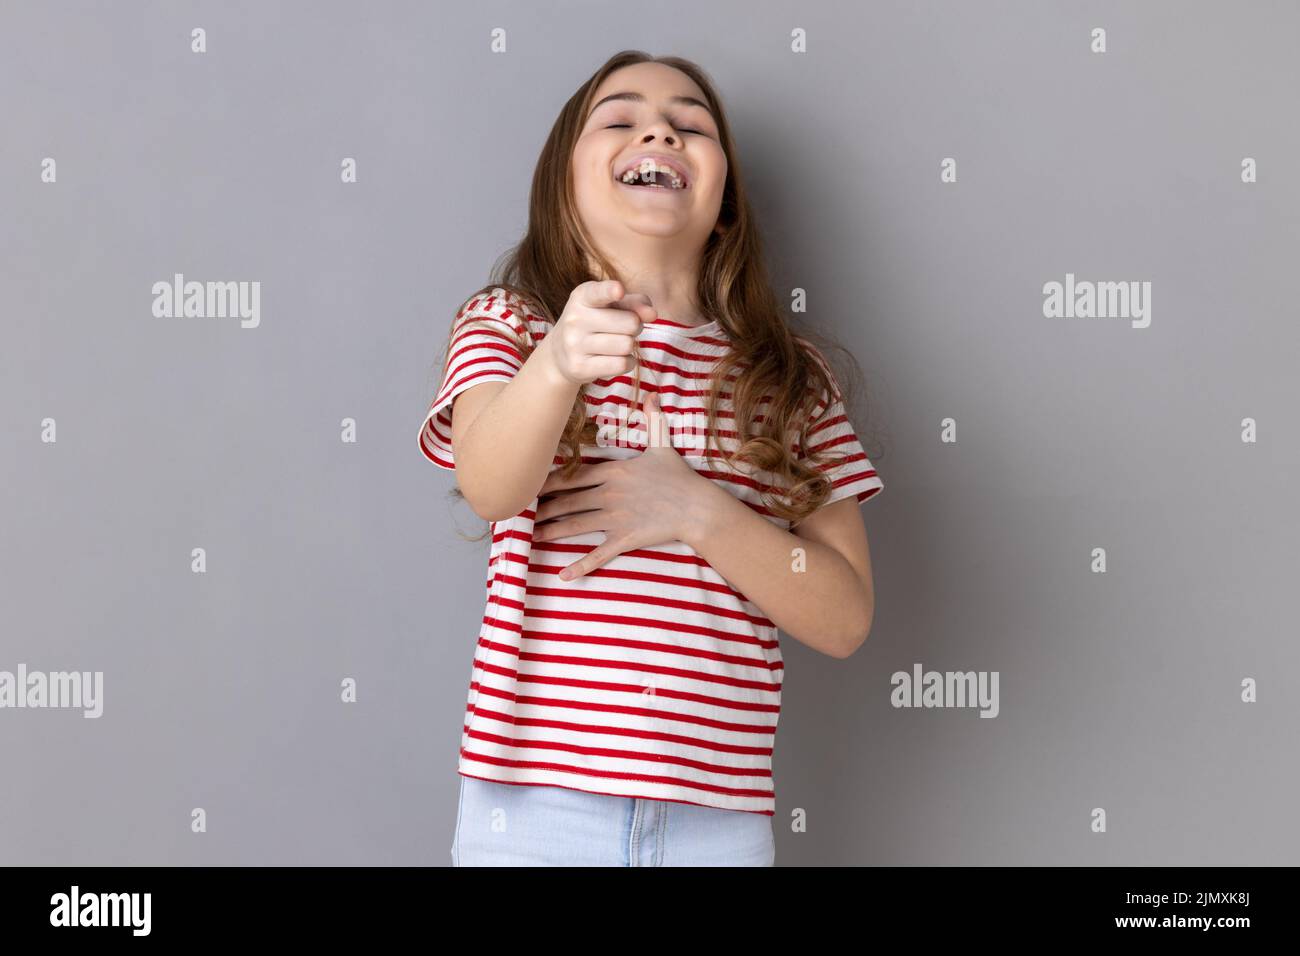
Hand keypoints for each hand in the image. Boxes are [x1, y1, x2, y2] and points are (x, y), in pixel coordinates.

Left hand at [532, 391, 706, 579]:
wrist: (697, 507)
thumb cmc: (679, 477)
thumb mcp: (663, 445)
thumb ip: (653, 420)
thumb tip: (652, 394)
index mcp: (614, 472)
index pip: (574, 476)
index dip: (550, 481)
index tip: (533, 484)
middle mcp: (609, 494)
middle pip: (568, 501)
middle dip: (544, 507)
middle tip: (523, 512)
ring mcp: (616, 518)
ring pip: (576, 525)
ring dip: (552, 531)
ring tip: (533, 535)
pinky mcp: (625, 538)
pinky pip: (599, 554)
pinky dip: (581, 566)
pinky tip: (563, 574)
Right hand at [539, 279, 656, 385]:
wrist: (560, 353)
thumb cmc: (595, 322)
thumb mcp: (611, 305)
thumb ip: (635, 303)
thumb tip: (652, 314)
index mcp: (582, 297)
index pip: (598, 292)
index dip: (610, 291)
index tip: (619, 290)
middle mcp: (575, 318)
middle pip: (630, 322)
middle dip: (635, 326)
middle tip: (624, 328)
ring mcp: (574, 344)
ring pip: (627, 345)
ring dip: (630, 345)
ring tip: (617, 343)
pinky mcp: (579, 367)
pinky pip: (621, 364)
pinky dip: (627, 362)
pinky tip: (616, 358)